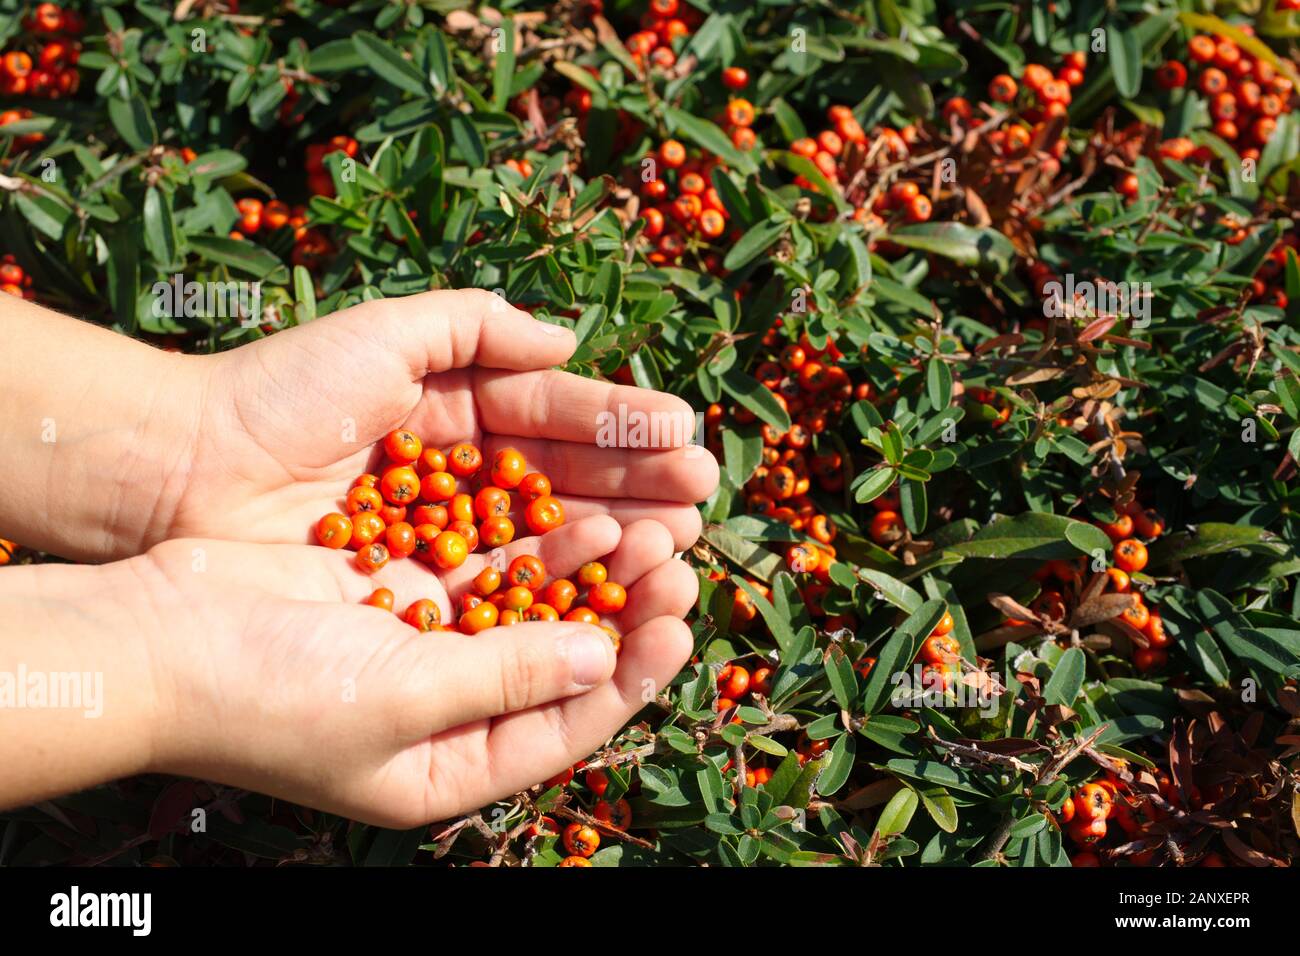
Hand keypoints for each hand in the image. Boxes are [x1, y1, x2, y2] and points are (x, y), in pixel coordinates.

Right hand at [137, 516, 694, 826]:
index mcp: (449, 766)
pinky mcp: (400, 590)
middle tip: (678, 559)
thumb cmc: (267, 695)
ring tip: (643, 526)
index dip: (631, 680)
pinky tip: (573, 511)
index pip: (566, 726)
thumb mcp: (403, 699)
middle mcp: (446, 711)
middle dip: (621, 613)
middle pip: (560, 662)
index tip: (680, 627)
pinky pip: (484, 569)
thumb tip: (605, 661)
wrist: (154, 637)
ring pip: (530, 609)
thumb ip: (508, 676)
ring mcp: (425, 648)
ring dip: (584, 569)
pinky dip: (528, 546)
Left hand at [170, 289, 716, 552]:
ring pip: (548, 537)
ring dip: (618, 536)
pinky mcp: (420, 596)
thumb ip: (474, 324)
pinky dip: (559, 587)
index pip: (558, 414)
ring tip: (679, 537)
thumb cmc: (277, 394)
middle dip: (638, 484)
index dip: (622, 424)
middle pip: (567, 479)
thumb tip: (567, 340)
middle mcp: (461, 476)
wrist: (181, 472)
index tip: (684, 433)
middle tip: (702, 492)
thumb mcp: (380, 333)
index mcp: (456, 407)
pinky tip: (613, 583)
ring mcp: (444, 539)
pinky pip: (502, 590)